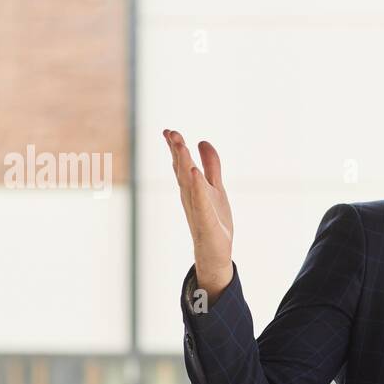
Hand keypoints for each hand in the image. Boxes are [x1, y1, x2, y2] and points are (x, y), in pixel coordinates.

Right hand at [164, 129, 233, 301]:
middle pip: (182, 170)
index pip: (181, 164)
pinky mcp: (206, 222)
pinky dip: (198, 188)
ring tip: (182, 145)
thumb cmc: (214, 220)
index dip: (175, 147)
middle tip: (170, 132)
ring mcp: (196, 208)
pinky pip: (201, 203)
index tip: (168, 131)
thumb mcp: (215, 188)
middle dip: (177, 151)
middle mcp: (190, 196)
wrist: (214, 253)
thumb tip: (203, 141)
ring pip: (189, 183)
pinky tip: (196, 173)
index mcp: (191, 187)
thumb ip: (211, 166)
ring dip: (184, 164)